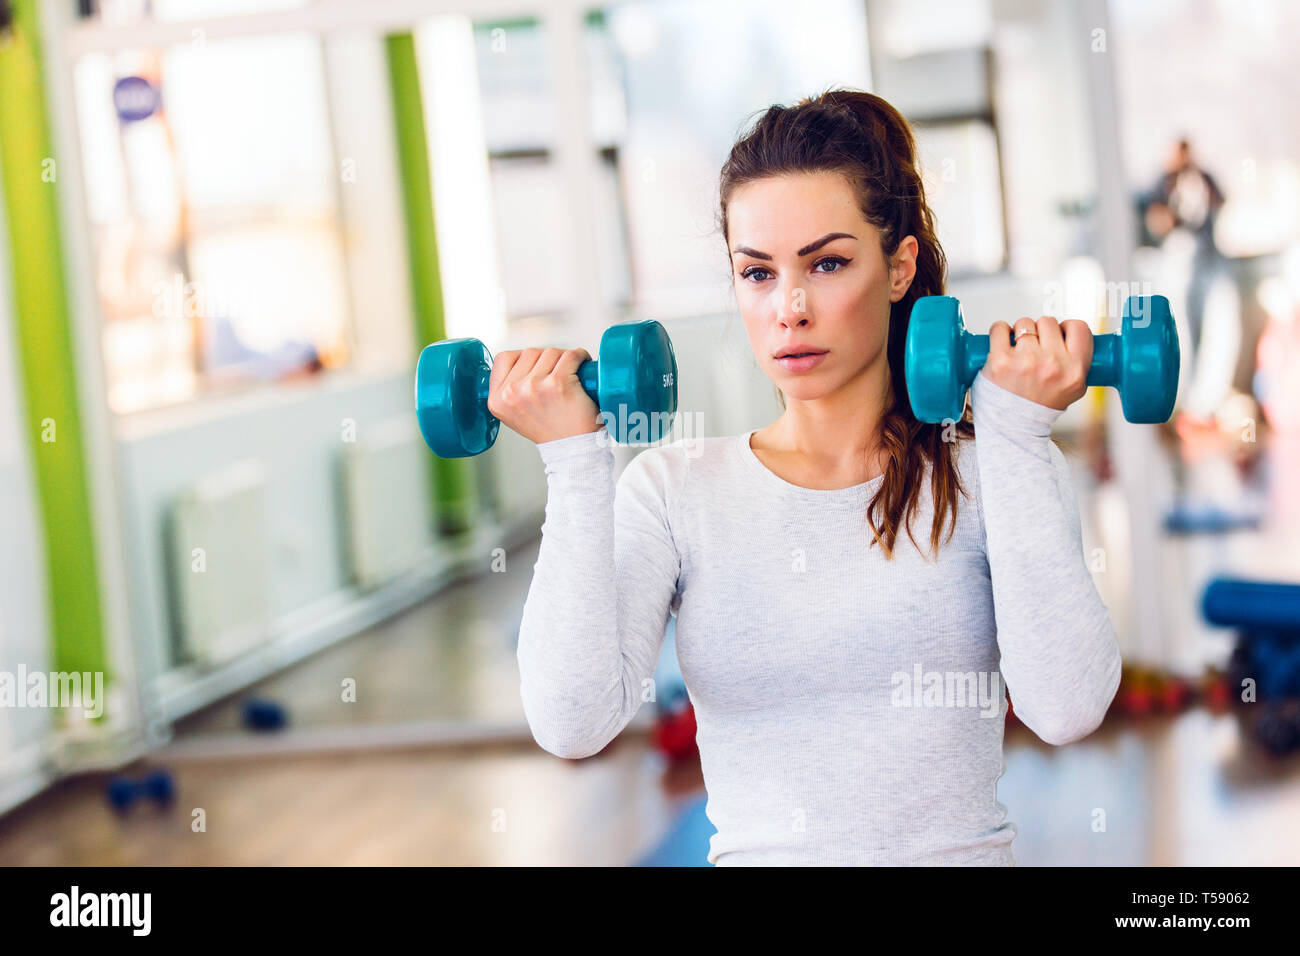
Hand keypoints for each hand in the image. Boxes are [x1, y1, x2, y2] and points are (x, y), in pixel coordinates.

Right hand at [486, 347, 603, 444]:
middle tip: (557, 375)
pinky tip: (582, 366)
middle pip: (530, 352)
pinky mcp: (558, 383)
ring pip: (551, 352)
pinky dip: (580, 357)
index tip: (536, 367)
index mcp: (497, 400)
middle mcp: (512, 392)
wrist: (573, 449)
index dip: (523, 359)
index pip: (503, 358)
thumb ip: (509, 391)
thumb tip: (520, 364)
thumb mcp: (515, 413)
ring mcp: (534, 386)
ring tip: (570, 375)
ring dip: (564, 359)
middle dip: (547, 360)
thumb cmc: (551, 431)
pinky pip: (570, 355)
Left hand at [983, 316, 1092, 411]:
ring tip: (1019, 352)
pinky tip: (1002, 346)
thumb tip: (1072, 334)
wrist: (1012, 426)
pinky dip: (999, 333)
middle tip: (1034, 349)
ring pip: (1025, 323)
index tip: (1058, 335)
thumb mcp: (1074, 389)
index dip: (1066, 328)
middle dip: (1040, 332)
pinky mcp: (1000, 361)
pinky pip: (999, 328)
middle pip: (1048, 321)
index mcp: (1074, 371)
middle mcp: (1052, 365)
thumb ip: (1078, 362)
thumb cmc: (1039, 406)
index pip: (1078, 327)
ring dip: (1020, 333)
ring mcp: (1025, 362)